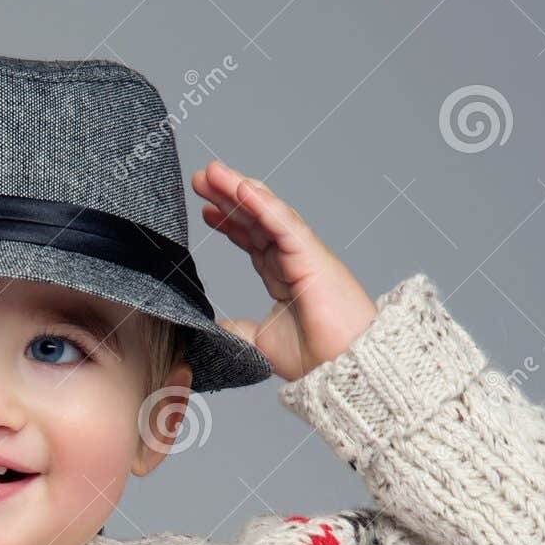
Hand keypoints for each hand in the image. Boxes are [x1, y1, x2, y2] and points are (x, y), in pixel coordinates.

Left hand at [191, 161, 377, 380]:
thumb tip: (208, 327)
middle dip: (228, 197)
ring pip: (269, 213)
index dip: (230, 222)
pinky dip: (263, 205)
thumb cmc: (316, 359)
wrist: (342, 372)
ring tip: (212, 172)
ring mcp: (305, 255)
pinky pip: (285, 224)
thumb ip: (235, 330)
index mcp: (283, 278)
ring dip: (240, 189)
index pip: (253, 241)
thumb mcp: (258, 342)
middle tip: (201, 178)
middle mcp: (294, 260)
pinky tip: (241, 188)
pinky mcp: (313, 256)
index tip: (205, 209)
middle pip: (257, 219)